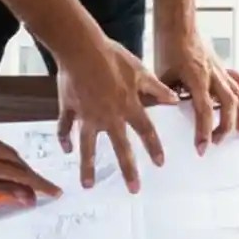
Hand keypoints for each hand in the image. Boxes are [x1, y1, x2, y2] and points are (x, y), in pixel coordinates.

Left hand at [0, 121, 61, 238]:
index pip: (17, 178)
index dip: (36, 187)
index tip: (52, 193)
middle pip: (18, 164)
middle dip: (34, 178)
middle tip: (45, 190)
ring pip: (9, 152)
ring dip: (22, 166)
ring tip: (28, 179)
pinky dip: (8, 156)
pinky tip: (5, 163)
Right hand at [56, 39, 177, 192]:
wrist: (80, 48)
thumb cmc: (112, 56)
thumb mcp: (140, 71)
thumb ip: (156, 89)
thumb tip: (174, 100)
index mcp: (128, 107)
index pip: (146, 132)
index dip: (154, 148)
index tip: (160, 164)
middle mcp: (109, 116)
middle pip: (120, 148)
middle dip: (128, 170)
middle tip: (133, 189)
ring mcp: (87, 115)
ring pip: (88, 146)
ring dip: (88, 167)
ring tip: (89, 185)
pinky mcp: (69, 109)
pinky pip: (65, 127)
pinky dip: (64, 138)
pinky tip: (66, 149)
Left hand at [155, 27, 238, 154]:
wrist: (179, 27)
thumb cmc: (168, 48)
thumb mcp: (161, 75)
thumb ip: (162, 97)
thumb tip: (156, 118)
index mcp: (196, 77)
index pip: (204, 109)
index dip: (204, 130)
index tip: (202, 148)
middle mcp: (213, 75)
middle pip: (228, 105)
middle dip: (225, 127)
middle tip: (216, 142)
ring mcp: (221, 71)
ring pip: (238, 95)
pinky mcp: (224, 68)